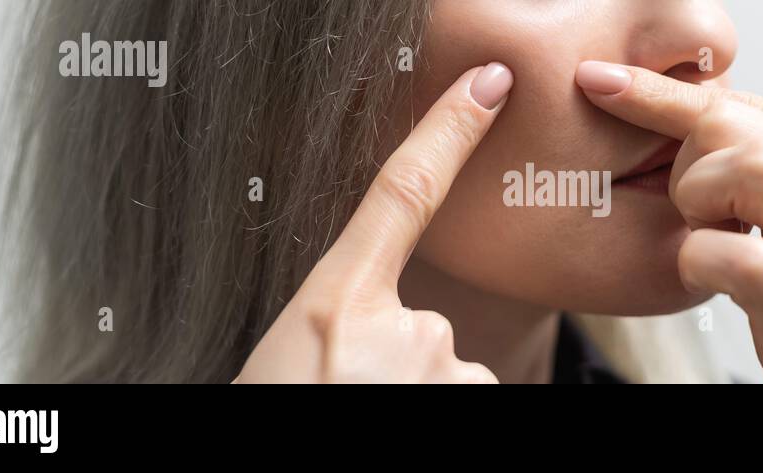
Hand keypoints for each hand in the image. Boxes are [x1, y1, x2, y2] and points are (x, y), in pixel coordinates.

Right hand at [236, 63, 513, 382]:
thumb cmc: (275, 412)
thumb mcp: (291, 349)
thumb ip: (342, 318)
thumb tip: (371, 328)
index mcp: (338, 305)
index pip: (402, 193)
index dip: (447, 134)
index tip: (487, 87)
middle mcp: (407, 332)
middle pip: (423, 322)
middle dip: (395, 356)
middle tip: (348, 391)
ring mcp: (449, 373)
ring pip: (446, 369)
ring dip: (413, 389)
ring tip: (360, 408)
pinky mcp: (478, 402)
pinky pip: (467, 395)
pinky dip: (435, 404)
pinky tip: (388, 419)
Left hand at [576, 38, 762, 382]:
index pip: (754, 105)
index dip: (673, 101)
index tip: (609, 85)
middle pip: (735, 127)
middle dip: (686, 162)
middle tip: (699, 212)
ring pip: (738, 171)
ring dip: (695, 205)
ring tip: (708, 238)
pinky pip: (730, 256)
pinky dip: (699, 263)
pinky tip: (709, 278)